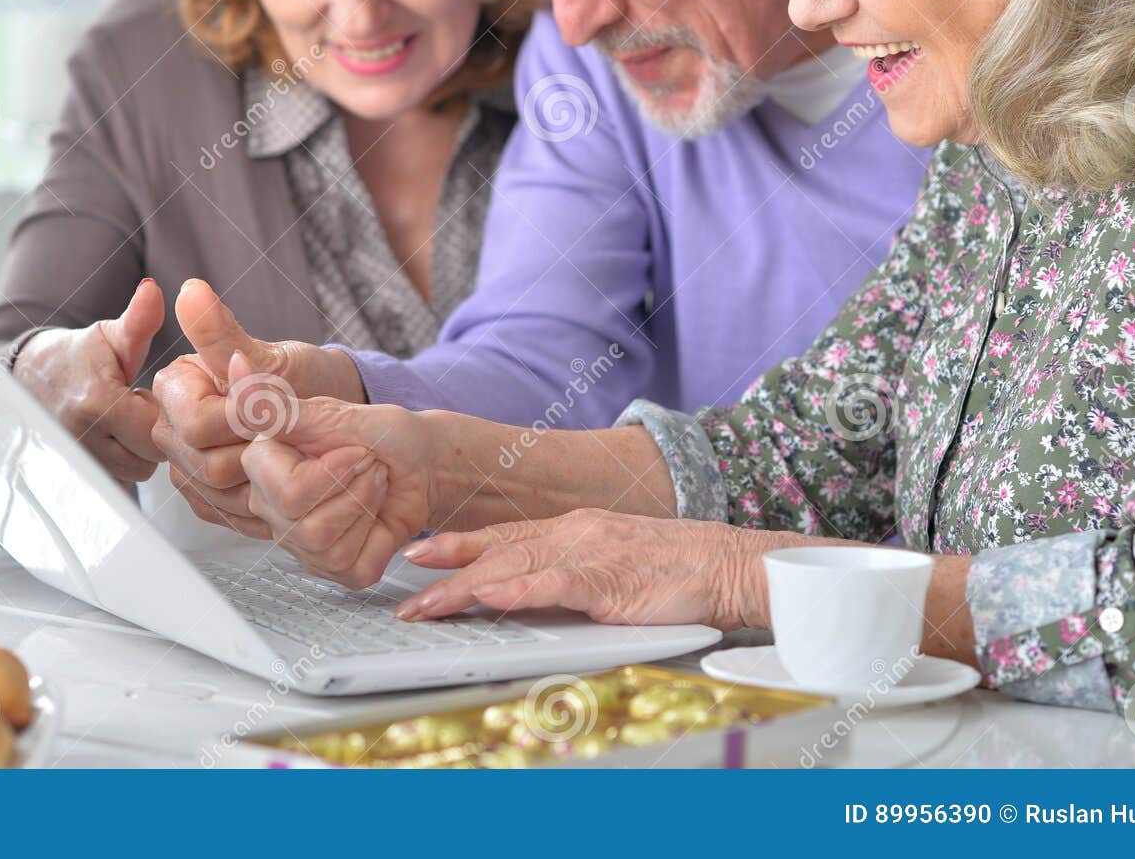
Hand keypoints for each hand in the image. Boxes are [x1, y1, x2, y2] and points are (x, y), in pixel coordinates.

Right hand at [11, 278, 165, 483]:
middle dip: (158, 434)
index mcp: (97, 404)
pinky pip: (119, 481)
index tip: (156, 394)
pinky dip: (125, 463)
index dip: (167, 412)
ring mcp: (78, 461)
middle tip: (146, 408)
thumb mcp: (111, 334)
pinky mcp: (74, 476)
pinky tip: (121, 438)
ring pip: (137, 473)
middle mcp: (85, 439)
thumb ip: (138, 318)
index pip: (158, 429)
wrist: (31, 376)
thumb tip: (153, 289)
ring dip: (141, 451)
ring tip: (132, 421)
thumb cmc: (78, 355)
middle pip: (151, 458)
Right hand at [150, 280, 364, 535]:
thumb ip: (223, 332)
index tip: (275, 409)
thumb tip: (191, 290)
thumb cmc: (300, 379)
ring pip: (223, 497)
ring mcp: (186, 472)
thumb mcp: (270, 356)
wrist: (324, 414)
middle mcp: (170, 432)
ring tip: (295, 455)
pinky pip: (233, 518)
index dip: (243, 423)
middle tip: (291, 433)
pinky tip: (290, 481)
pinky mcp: (208, 502)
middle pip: (207, 467)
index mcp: (174, 390)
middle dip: (259, 453)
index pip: (197, 425)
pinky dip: (269, 503)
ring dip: (268, 481)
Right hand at [240, 381, 438, 588]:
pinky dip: (379, 538)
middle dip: (356, 487)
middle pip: (305, 524)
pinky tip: (376, 518)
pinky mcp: (332, 567)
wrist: (420, 462)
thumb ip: (276, 401)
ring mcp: (300, 542)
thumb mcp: (330, 411)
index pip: (287, 491)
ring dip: (367, 507)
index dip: (334, 471)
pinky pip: (352, 567)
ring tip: (372, 486)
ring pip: (326, 546)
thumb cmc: (380, 433)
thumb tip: (237, 366)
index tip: (352, 448)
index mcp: (263, 465)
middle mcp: (272, 507)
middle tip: (368, 464)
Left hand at [395, 510, 772, 627]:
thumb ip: (570, 574)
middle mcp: (575, 532)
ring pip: (514, 564)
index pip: (504, 534)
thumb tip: (526, 592)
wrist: (729, 564)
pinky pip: (556, 582)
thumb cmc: (676, 569)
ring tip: (428, 604)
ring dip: (464, 586)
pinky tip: (489, 594)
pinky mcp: (611, 578)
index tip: (417, 553)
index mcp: (574, 529)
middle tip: (404, 590)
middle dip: (445, 569)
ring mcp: (591, 552)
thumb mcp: (612, 565)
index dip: (458, 544)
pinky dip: (518, 587)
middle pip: (497, 549)